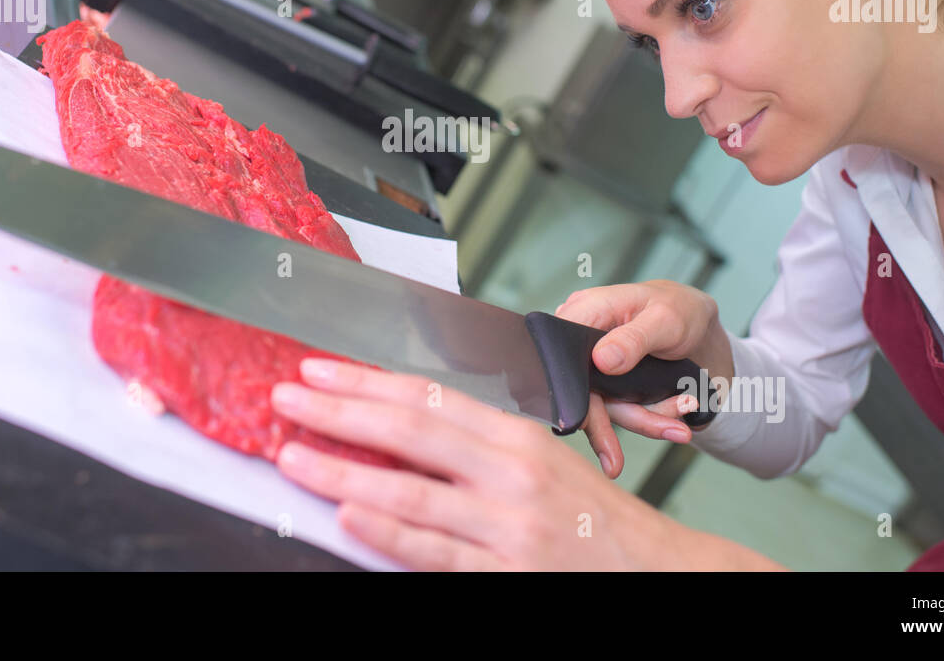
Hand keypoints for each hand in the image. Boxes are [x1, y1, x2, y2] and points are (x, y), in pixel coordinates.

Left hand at [270, 358, 683, 569]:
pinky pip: (435, 553)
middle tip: (287, 398)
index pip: (430, 397)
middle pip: (412, 431)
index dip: (367, 380)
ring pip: (412, 491)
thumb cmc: (592, 519)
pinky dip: (389, 534)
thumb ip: (476, 446)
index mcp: (518, 437)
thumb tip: (399, 426)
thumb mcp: (540, 463)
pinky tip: (350, 518)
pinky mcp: (508, 574)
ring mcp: (508, 527)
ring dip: (344, 473)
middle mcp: (512, 474)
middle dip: (341, 411)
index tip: (318, 369)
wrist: (656, 573)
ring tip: (294, 459)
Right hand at [553, 280, 734, 477]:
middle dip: (608, 426)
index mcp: (585, 312)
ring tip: (682, 416)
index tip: (584, 423)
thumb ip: (634, 339)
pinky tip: (679, 414)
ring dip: (647, 419)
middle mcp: (583, 341)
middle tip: (615, 462)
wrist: (699, 325)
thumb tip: (601, 360)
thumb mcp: (665, 319)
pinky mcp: (610, 384)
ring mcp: (595, 366)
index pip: (560, 356)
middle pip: (581, 390)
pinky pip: (624, 410)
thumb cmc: (680, 309)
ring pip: (607, 407)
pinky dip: (653, 417)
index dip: (569, 392)